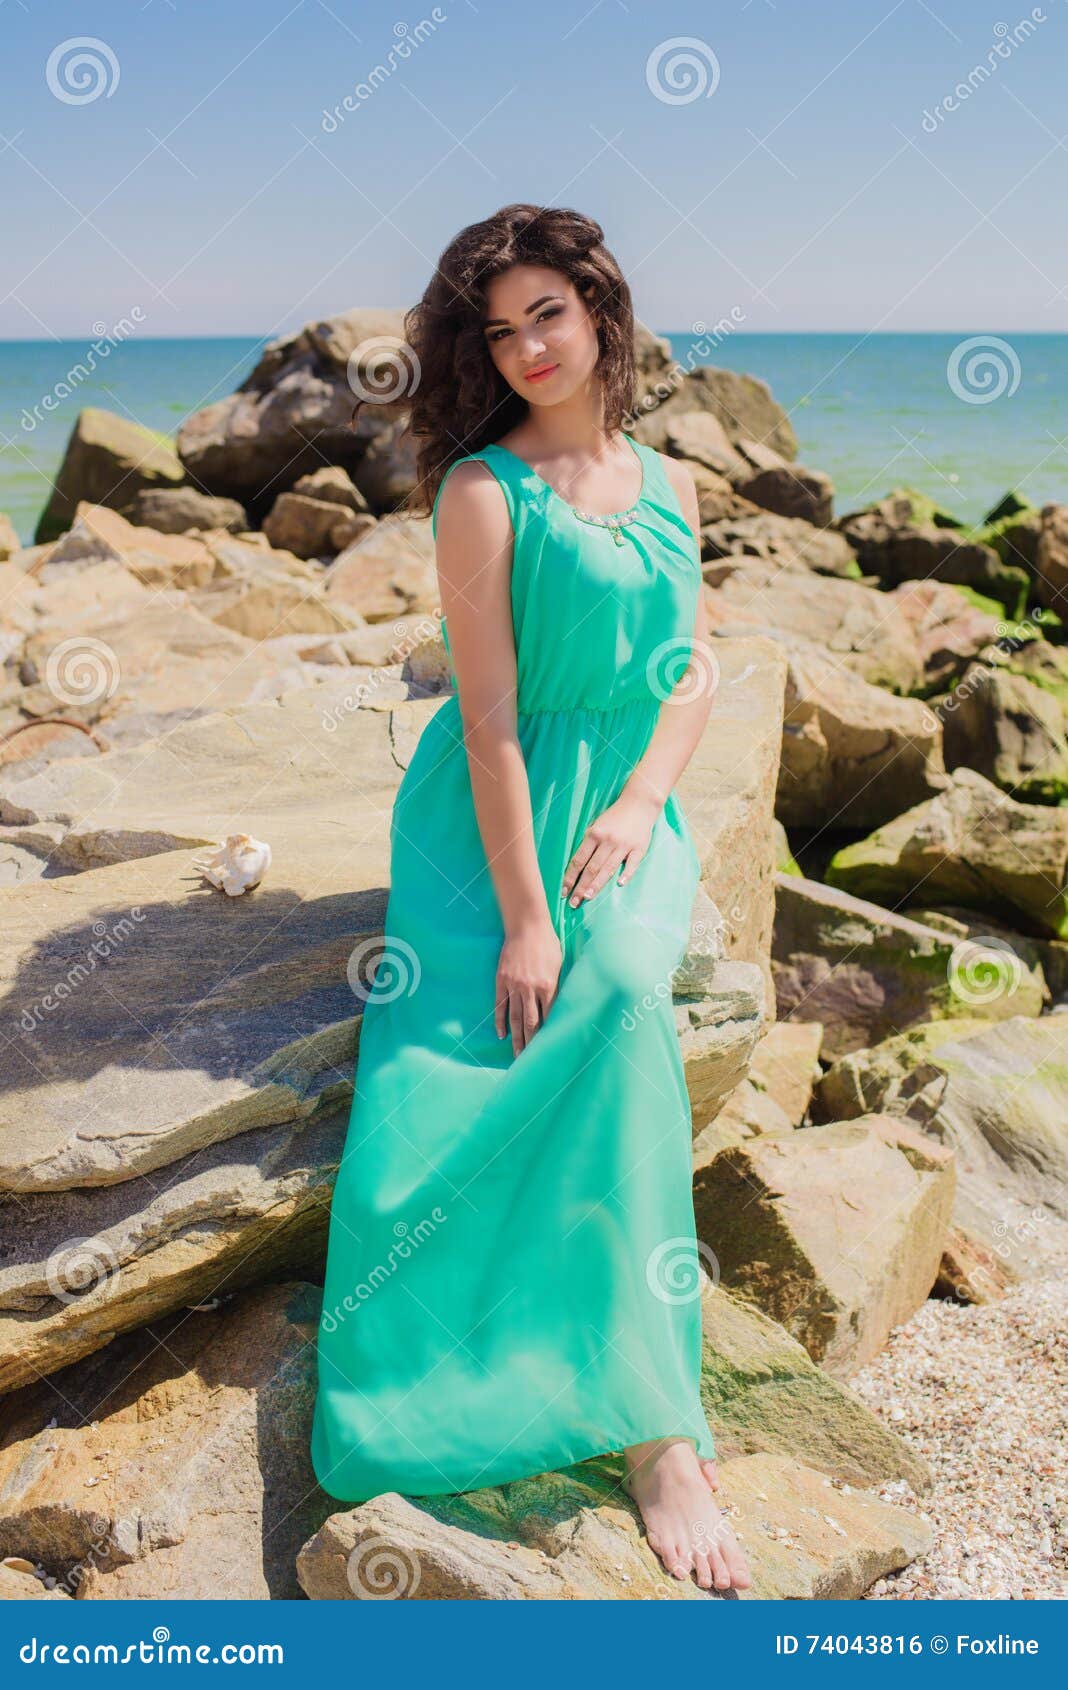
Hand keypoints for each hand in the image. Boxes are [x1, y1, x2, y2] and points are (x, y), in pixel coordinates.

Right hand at [495, 916, 562, 1056]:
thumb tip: (557, 1005)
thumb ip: (557, 985)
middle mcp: (531, 989)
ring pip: (514, 1018)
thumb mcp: (559, 964)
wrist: (526, 925)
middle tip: (530, 1060)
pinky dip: (500, 1021)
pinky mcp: (502, 981)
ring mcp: (515, 986)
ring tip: (516, 1054)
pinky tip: (501, 1034)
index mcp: (549, 986)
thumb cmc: (547, 943)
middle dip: (531, 1043)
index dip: (548, 1034)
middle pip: (531, 1023)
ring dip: (516, 1038)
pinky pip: (500, 1005)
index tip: (548, 1048)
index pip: (549, 1017)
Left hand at [561, 791, 658, 906]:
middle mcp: (608, 841)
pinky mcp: (639, 848)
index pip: (579, 860)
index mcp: (594, 834)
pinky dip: (626, 874)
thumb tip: (578, 865)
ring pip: (608, 868)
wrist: (639, 803)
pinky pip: (632, 864)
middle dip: (580, 887)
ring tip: (587, 898)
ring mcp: (624, 845)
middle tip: (573, 902)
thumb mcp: (596, 824)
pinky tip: (619, 884)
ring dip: (596, 885)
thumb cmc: (615, 816)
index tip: (564, 891)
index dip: (570, 877)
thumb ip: (588, 843)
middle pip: (592, 868)